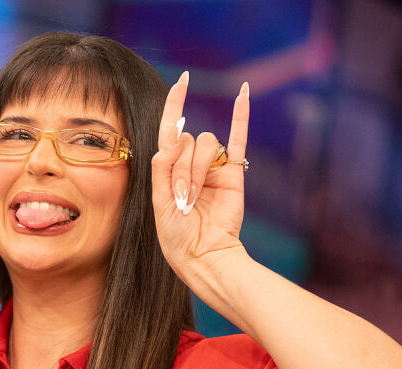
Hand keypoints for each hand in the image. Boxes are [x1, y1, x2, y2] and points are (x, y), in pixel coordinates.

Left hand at [150, 73, 250, 280]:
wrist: (203, 254)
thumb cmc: (176, 234)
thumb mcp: (159, 200)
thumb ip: (163, 167)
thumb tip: (175, 134)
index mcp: (168, 167)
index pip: (170, 129)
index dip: (175, 104)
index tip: (183, 81)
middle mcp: (190, 162)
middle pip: (187, 140)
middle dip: (181, 167)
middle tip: (181, 197)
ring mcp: (213, 165)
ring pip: (207, 143)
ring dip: (197, 168)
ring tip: (195, 197)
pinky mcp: (233, 172)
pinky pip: (238, 139)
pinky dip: (241, 116)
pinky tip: (242, 92)